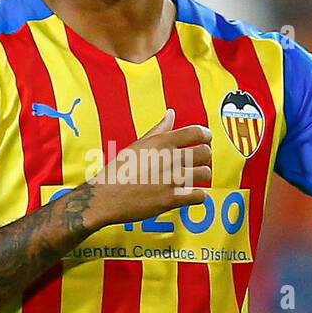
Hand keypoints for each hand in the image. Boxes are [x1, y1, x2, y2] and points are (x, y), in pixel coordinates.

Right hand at [78, 108, 211, 229]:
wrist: (105, 197)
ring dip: (201, 176)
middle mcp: (168, 158)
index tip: (206, 140)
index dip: (206, 135)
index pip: (196, 131)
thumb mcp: (137, 145)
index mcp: (161, 142)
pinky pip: (199, 196)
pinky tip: (191, 194)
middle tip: (198, 162)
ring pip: (204, 173)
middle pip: (205, 152)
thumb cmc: (119, 170)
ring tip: (193, 178)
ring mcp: (171, 179)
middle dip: (204, 157)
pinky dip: (199, 196)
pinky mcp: (171, 199)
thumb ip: (158, 129)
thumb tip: (171, 113)